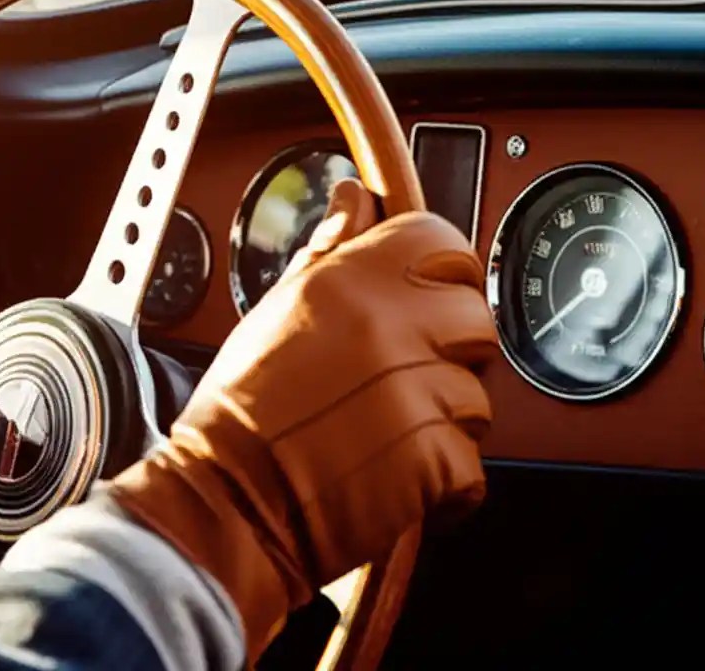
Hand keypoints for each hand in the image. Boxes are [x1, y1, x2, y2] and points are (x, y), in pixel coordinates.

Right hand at [109, 179, 496, 658]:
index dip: (443, 273)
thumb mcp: (275, 313)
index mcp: (349, 283)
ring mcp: (415, 394)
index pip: (442, 241)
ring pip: (477, 398)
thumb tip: (355, 199)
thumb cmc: (241, 418)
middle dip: (451, 352)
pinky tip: (395, 475)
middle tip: (405, 380)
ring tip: (387, 435)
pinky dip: (443, 483)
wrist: (227, 504)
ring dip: (445, 423)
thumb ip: (329, 253)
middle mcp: (387, 328)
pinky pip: (472, 463)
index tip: (431, 297)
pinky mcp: (433, 460)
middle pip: (475, 320)